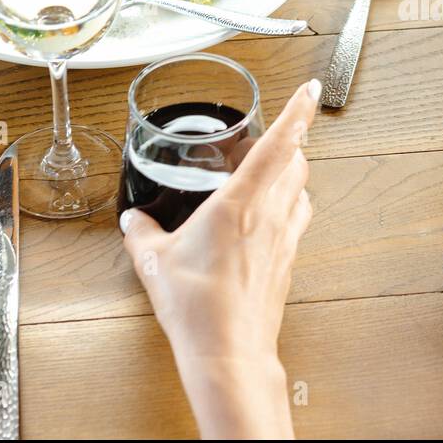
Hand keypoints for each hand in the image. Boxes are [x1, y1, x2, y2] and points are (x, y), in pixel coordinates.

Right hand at [120, 78, 320, 438]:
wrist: (229, 353)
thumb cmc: (197, 308)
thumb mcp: (155, 261)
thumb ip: (142, 234)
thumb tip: (133, 222)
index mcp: (242, 202)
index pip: (279, 143)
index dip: (298, 111)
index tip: (310, 89)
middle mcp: (272, 215)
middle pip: (298, 162)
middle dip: (293, 141)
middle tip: (276, 133)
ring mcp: (285, 239)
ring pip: (303, 189)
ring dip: (294, 172)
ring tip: (273, 169)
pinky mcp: (287, 262)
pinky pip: (298, 220)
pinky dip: (290, 206)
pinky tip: (270, 218)